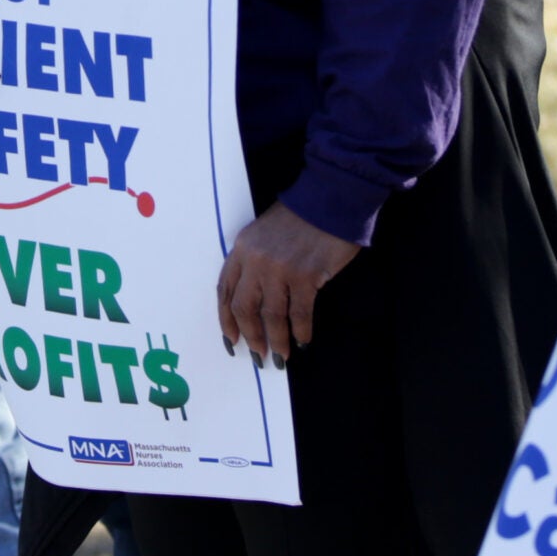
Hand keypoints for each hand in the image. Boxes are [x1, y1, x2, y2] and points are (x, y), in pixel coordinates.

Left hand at [214, 203, 357, 365]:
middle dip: (250, 336)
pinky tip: (302, 340)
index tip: (232, 339)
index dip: (226, 319)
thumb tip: (255, 302)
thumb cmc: (301, 215)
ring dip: (276, 340)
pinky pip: (299, 314)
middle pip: (244, 308)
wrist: (331, 198)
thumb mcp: (265, 233)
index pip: (225, 290)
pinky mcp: (305, 275)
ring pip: (271, 316)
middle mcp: (256, 259)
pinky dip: (300, 331)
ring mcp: (280, 268)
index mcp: (242, 247)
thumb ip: (254, 261)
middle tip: (259, 354)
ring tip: (281, 357)